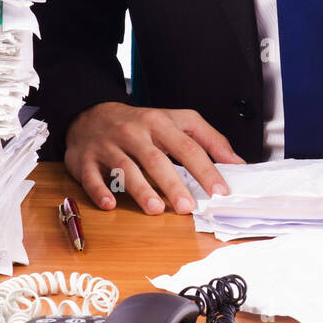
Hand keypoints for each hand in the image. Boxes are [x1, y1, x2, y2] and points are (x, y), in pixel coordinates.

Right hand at [64, 102, 246, 215]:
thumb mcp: (178, 122)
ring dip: (141, 190)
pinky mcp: (85, 160)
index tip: (219, 191)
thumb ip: (209, 139)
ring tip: (156, 209)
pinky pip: (91, 177)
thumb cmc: (143, 124)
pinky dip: (100, 191)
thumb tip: (237, 164)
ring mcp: (108, 146)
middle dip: (173, 184)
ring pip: (124, 169)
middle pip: (155, 159)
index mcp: (160, 122)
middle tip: (188, 206)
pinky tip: (111, 204)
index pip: (186, 146)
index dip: (204, 169)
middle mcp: (134, 133)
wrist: (93, 114)